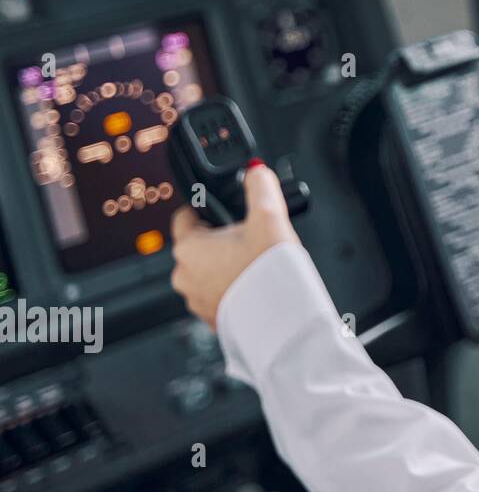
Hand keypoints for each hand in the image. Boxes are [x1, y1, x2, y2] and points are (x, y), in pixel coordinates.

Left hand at [169, 162, 299, 328]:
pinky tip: (256, 284)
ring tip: (256, 263)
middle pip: (199, 246)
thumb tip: (257, 172)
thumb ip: (261, 185)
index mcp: (188, 248)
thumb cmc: (269, 271)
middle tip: (250, 238)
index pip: (184, 218)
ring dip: (226, 266)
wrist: (281, 319)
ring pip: (208, 272)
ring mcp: (197, 301)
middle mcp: (184, 276)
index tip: (221, 210)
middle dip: (221, 240)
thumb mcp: (269, 215)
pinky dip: (234, 288)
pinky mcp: (213, 320)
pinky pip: (219, 295)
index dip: (204, 209)